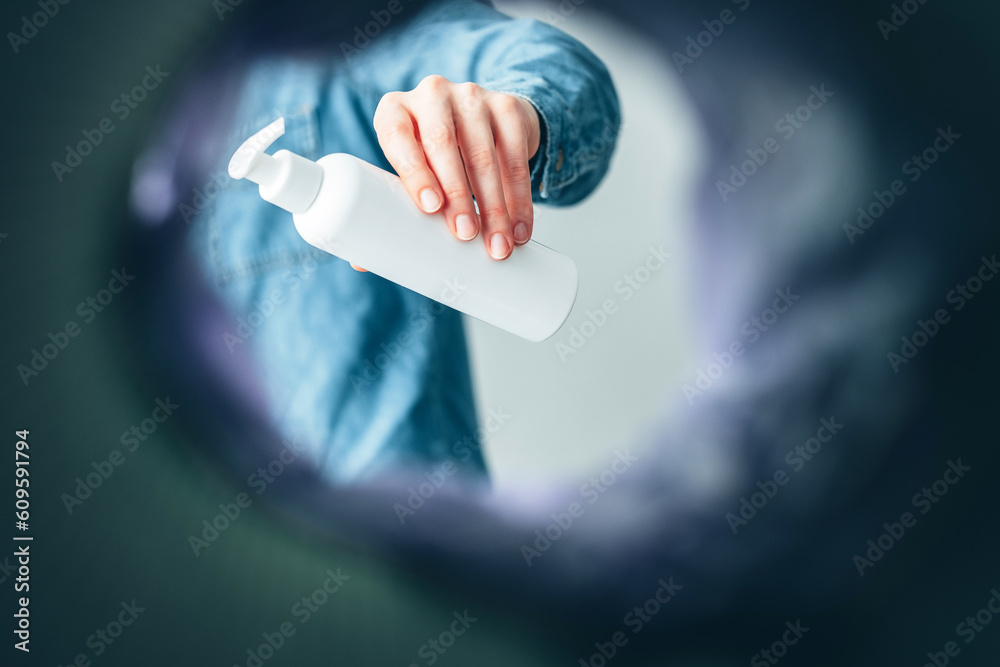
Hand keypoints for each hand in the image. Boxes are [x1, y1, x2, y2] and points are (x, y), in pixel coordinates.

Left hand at [359, 75, 540, 270]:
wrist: (482, 123)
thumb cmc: (431, 159)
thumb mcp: (409, 171)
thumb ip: (388, 207)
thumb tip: (361, 263)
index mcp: (394, 111)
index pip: (397, 136)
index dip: (413, 171)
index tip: (431, 208)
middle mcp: (431, 95)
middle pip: (443, 145)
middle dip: (458, 196)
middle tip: (465, 236)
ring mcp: (472, 96)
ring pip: (484, 154)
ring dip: (494, 205)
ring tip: (497, 244)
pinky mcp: (507, 107)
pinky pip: (517, 155)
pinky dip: (520, 198)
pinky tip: (520, 227)